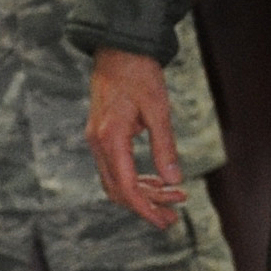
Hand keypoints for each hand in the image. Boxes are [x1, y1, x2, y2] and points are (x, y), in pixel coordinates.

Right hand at [88, 47, 185, 228]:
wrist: (119, 50)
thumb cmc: (140, 75)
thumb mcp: (159, 110)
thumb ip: (165, 146)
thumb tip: (173, 180)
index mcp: (111, 139)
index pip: (126, 187)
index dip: (145, 208)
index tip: (165, 220)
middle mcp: (98, 143)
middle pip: (119, 190)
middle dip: (146, 206)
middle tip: (174, 215)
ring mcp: (97, 140)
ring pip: (116, 181)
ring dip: (144, 193)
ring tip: (174, 197)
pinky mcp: (101, 136)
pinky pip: (116, 167)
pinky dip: (136, 178)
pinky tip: (156, 180)